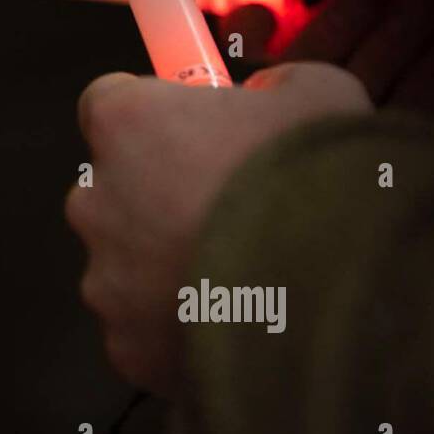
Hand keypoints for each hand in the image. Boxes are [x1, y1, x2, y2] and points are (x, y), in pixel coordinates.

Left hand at [65, 63, 370, 393]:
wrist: (337, 296)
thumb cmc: (317, 181)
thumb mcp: (322, 95)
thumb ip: (280, 85)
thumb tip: (271, 95)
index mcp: (126, 125)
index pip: (107, 104)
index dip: (155, 118)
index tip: (194, 132)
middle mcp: (96, 200)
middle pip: (113, 190)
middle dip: (158, 198)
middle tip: (230, 211)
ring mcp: (107, 280)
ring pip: (127, 266)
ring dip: (168, 267)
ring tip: (244, 276)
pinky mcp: (126, 348)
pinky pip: (145, 331)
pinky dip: (180, 329)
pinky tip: (238, 325)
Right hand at [186, 0, 433, 115]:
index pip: (253, 20)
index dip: (244, 23)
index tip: (247, 15)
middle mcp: (350, 29)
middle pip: (287, 69)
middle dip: (316, 36)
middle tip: (355, 1)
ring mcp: (392, 70)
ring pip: (338, 96)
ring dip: (380, 47)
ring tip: (430, 4)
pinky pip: (394, 120)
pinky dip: (417, 80)